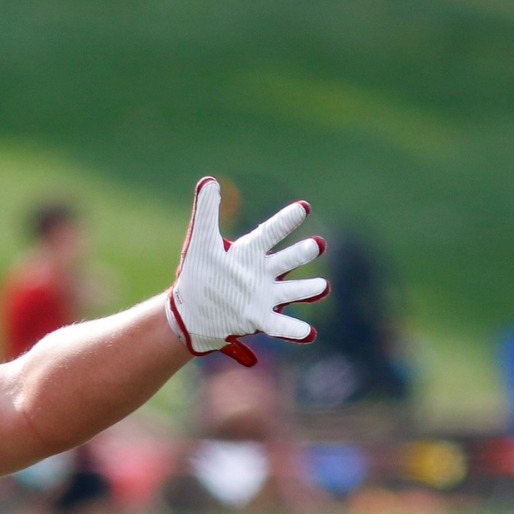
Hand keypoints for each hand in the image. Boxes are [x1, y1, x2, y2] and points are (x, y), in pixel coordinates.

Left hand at [165, 177, 328, 367]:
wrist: (191, 311)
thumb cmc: (199, 274)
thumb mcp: (200, 243)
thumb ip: (206, 213)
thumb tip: (208, 180)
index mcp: (249, 251)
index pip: (270, 233)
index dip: (285, 221)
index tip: (303, 207)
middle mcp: (263, 272)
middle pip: (287, 260)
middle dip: (302, 254)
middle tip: (317, 244)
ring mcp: (266, 296)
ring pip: (293, 292)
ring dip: (308, 290)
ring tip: (322, 287)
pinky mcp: (261, 319)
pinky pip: (281, 325)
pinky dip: (294, 330)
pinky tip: (309, 333)